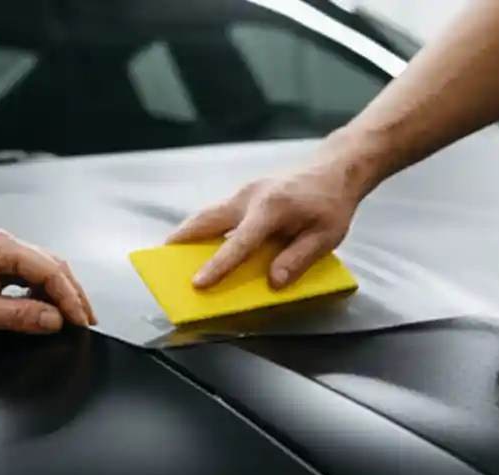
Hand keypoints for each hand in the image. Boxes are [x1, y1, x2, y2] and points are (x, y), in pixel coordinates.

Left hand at [0, 229, 94, 338]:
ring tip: (72, 318)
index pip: (50, 270)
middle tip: (87, 320)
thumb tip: (55, 319)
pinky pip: (27, 279)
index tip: (81, 321)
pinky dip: (41, 296)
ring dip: (58, 295)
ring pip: (42, 273)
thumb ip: (21, 316)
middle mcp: (1, 245)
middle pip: (52, 267)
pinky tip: (47, 312)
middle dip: (71, 294)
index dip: (70, 297)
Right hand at [167, 143, 374, 289]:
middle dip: (183, 239)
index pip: (239, 243)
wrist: (336, 167)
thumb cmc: (332, 202)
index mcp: (272, 208)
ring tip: (172, 251)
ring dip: (190, 231)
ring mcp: (246, 192)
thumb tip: (273, 282)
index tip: (198, 283)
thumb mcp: (326, 236)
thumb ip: (298, 259)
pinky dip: (206, 226)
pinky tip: (202, 242)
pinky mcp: (247, 193)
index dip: (217, 265)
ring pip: (209, 213)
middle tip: (162, 258)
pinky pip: (220, 211)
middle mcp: (251, 197)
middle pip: (207, 219)